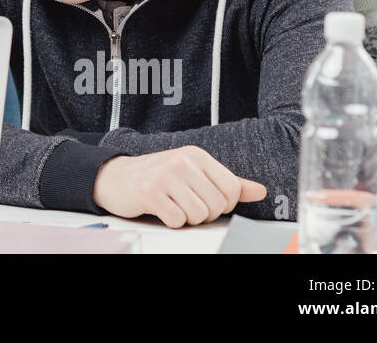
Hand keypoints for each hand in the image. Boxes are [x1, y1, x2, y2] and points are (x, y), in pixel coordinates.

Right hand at [92, 146, 266, 228]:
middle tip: (184, 203)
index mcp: (197, 155)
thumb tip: (260, 191)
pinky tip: (160, 209)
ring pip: (199, 215)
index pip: (233, 189)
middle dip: (204, 213)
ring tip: (173, 205)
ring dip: (187, 218)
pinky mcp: (149, 191)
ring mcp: (165, 175)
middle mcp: (182, 161)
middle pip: (217, 205)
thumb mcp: (193, 173)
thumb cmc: (158, 177)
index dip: (223, 204)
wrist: (115, 177)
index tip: (205, 199)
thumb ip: (226, 182)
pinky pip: (177, 220)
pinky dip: (170, 221)